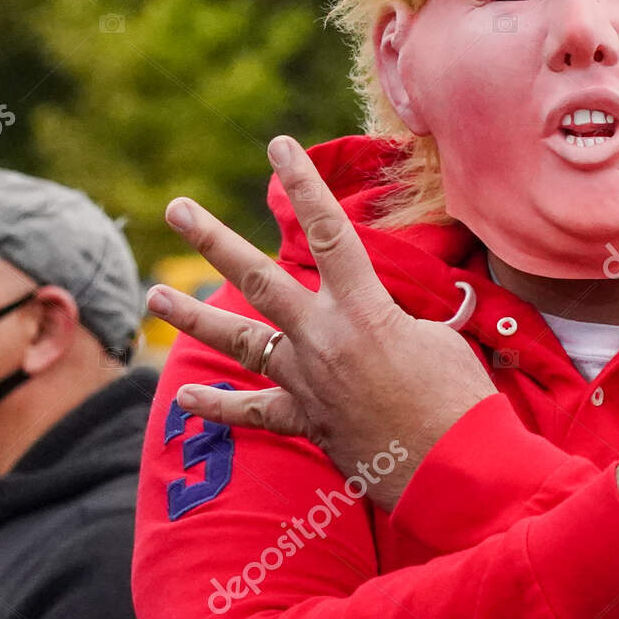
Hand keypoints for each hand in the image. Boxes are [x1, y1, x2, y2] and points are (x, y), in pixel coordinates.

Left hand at [146, 135, 494, 510]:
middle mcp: (324, 340)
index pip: (329, 232)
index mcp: (364, 310)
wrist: (458, 471)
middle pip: (257, 280)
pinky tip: (184, 395)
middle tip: (177, 208)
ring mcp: (308, 383)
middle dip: (213, 239)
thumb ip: (403, 318)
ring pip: (240, 342)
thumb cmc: (464, 402)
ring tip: (154, 294)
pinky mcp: (309, 424)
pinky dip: (217, 406)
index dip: (303, 185)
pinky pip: (253, 414)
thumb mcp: (442, 339)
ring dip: (192, 317)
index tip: (279, 146)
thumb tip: (391, 316)